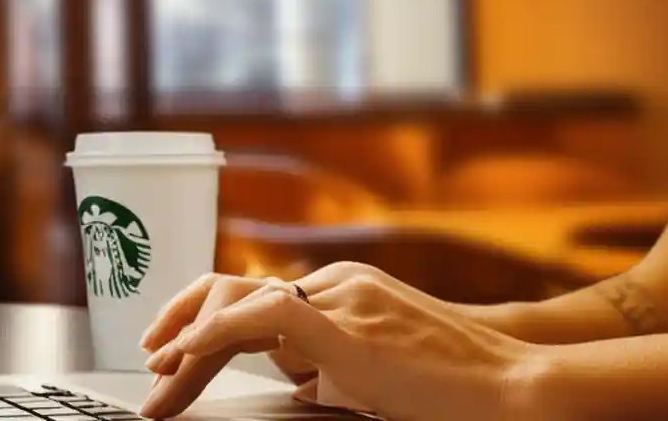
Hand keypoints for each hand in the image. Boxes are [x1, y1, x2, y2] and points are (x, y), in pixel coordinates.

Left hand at [138, 264, 540, 420]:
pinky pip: (262, 317)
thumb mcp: (372, 369)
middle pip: (234, 296)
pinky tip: (184, 357)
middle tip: (151, 369)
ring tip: (161, 384)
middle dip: (182, 329)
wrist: (516, 384)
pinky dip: (213, 335)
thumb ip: (325, 362)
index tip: (169, 356)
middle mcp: (333, 282)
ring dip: (190, 346)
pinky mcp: (346, 324)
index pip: (252, 299)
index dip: (202, 325)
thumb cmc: (452, 387)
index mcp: (339, 288)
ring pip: (239, 306)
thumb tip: (288, 377)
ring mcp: (340, 297)